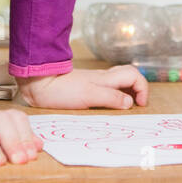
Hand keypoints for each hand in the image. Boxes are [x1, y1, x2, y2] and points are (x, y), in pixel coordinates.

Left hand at [16, 65, 149, 109]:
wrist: (38, 84)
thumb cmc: (62, 91)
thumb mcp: (89, 96)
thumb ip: (110, 97)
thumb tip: (130, 102)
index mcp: (106, 78)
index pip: (134, 75)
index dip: (143, 88)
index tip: (140, 105)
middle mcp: (103, 77)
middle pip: (129, 75)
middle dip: (139, 87)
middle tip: (138, 105)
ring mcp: (94, 81)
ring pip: (119, 80)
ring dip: (127, 91)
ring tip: (126, 107)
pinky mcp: (85, 86)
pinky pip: (107, 87)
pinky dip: (115, 94)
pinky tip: (108, 105)